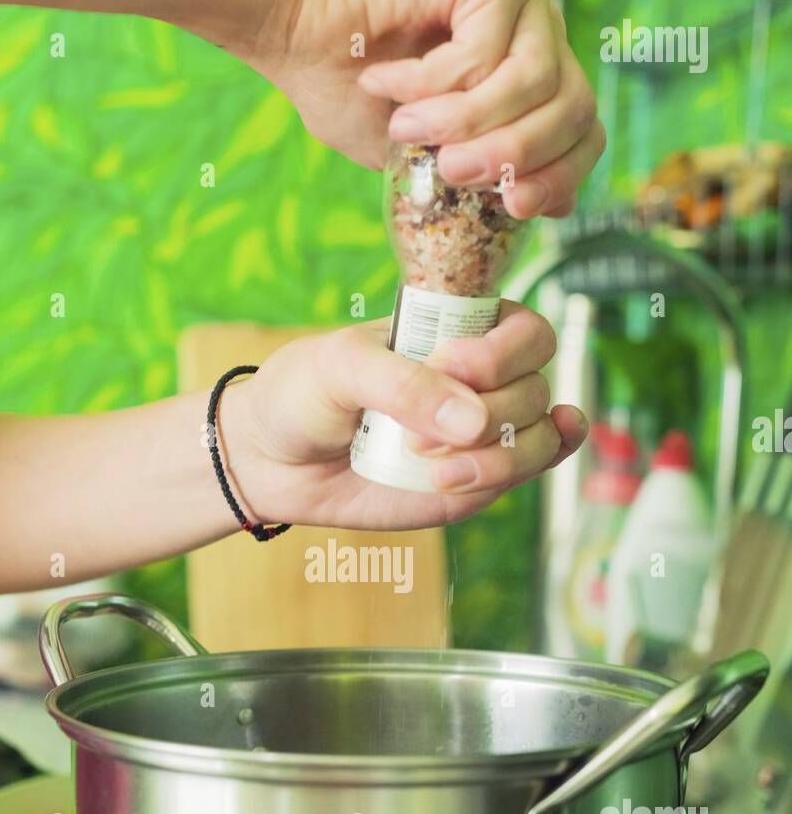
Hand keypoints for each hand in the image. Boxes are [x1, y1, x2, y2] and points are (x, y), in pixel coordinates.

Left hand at [219, 305, 586, 531]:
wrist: (271, 460)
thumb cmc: (303, 393)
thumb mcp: (341, 367)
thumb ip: (403, 383)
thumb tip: (470, 420)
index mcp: (454, 332)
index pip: (525, 331)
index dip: (502, 353)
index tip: (450, 367)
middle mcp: (480, 381)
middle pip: (535, 387)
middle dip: (491, 413)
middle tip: (417, 436)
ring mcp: (482, 434)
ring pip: (540, 437)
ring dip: (501, 456)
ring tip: (437, 471)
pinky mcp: (474, 482)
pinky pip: (524, 475)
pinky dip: (522, 471)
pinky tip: (513, 465)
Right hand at [239, 0, 603, 217]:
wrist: (297, 30)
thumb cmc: (351, 94)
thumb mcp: (428, 161)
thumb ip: (486, 179)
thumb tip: (554, 208)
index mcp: (533, 75)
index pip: (584, 132)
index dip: (559, 177)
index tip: (513, 208)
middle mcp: (539, 31)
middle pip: (573, 110)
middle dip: (512, 156)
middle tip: (450, 172)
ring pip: (535, 85)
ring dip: (465, 123)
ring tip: (408, 130)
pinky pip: (486, 54)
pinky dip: (432, 85)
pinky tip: (386, 82)